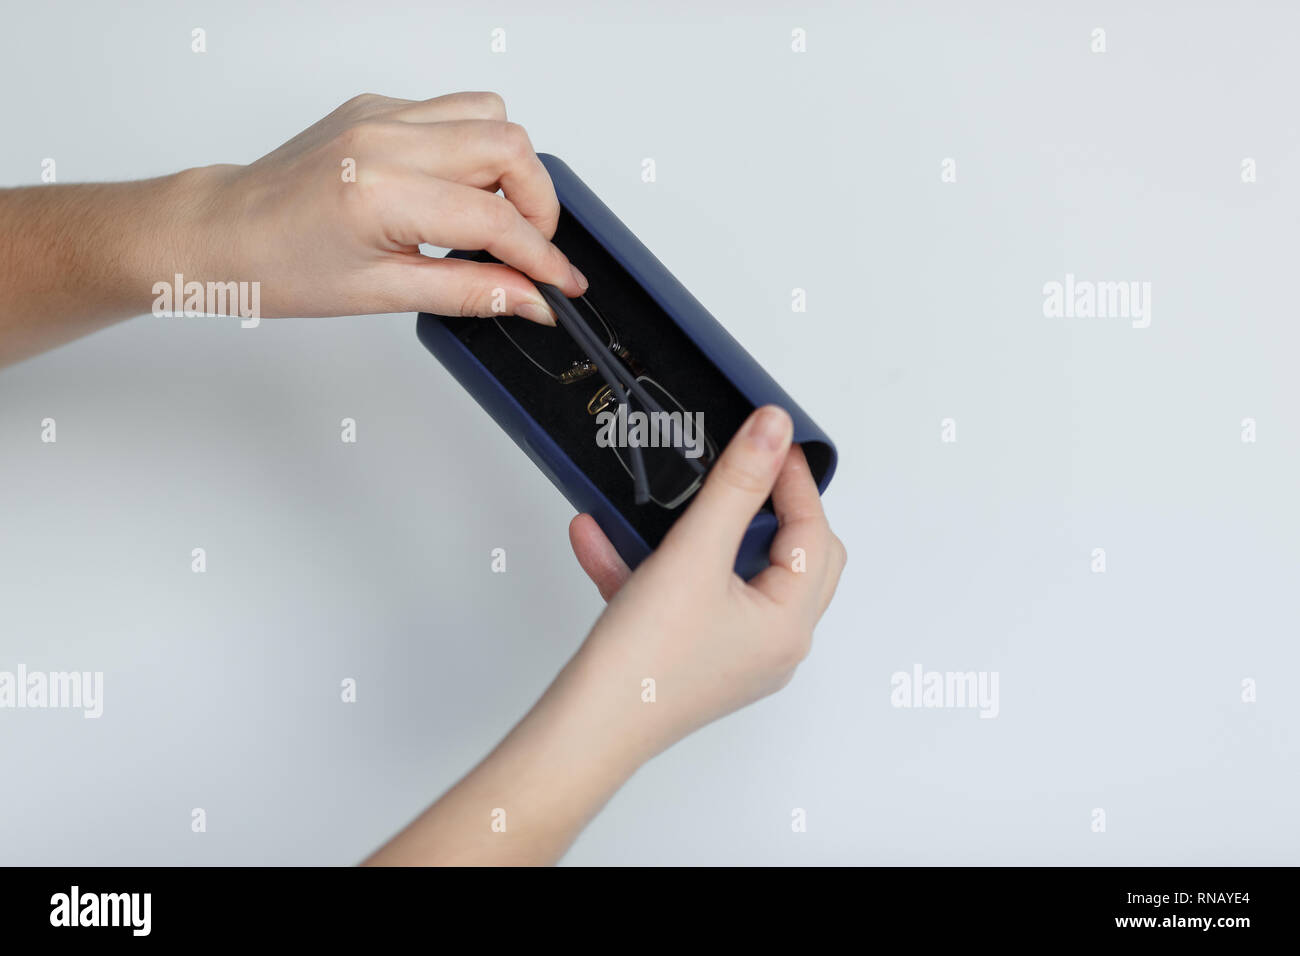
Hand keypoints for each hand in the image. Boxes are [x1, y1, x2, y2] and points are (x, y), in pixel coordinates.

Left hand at [0, 90, 582, 366]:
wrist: (221, 231)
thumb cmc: (278, 265)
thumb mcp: (381, 294)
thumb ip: (469, 293)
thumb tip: (530, 299)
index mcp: (381, 191)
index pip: (494, 219)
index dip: (540, 258)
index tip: (562, 286)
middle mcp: (385, 137)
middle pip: (509, 147)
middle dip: (538, 204)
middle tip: (530, 251)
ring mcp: (382, 113)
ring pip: (490, 115)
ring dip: (511, 170)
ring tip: (494, 220)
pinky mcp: (378, 106)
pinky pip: (455, 112)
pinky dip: (474, 153)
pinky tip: (455, 195)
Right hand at [365, 406, 845, 864]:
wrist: (583, 730)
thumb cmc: (643, 662)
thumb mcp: (694, 552)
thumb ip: (736, 484)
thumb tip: (773, 430)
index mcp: (789, 624)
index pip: (814, 534)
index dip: (794, 480)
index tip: (774, 438)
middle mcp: (772, 646)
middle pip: (790, 557)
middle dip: (765, 507)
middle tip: (748, 465)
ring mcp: (733, 655)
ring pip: (731, 575)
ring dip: (695, 532)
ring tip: (671, 496)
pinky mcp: (692, 658)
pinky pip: (683, 598)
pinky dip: (651, 566)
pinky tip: (600, 537)